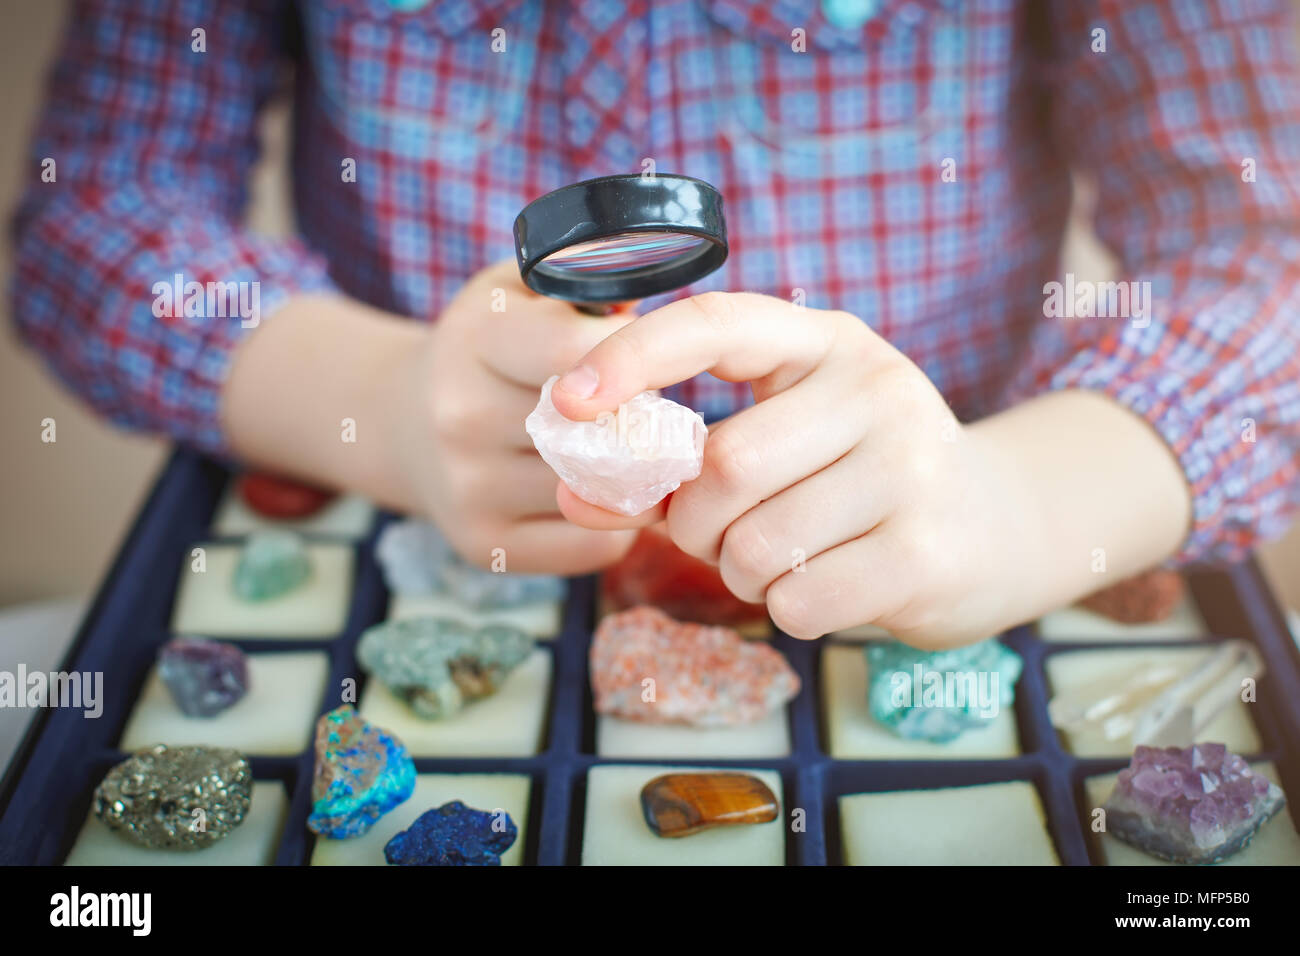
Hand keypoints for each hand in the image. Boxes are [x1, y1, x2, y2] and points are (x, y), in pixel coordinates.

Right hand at [391, 260, 637, 573]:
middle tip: (653, 413)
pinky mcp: (484, 544)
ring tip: (634, 452)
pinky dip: (618, 523)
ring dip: (636, 476)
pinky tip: (608, 495)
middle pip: (592, 429)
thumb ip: (582, 282)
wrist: (402, 423)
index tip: (649, 359)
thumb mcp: (518, 292)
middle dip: (640, 420)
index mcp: (475, 339)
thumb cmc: (487, 348)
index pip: (573, 351)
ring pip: (600, 490)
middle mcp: (460, 416)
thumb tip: (648, 312)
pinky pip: (595, 545)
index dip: (630, 355)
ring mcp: (468, 487)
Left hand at [547, 292, 1190, 646]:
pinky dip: (786, 611)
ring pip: (755, 545)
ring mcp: (909, 467)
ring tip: (781, 562)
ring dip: (741, 574)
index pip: (716, 325)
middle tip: (720, 536)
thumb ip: (681, 465)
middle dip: (697, 523)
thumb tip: (573, 498)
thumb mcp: (785, 442)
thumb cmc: (857, 482)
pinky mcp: (925, 550)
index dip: (632, 359)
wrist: (994, 528)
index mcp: (826, 343)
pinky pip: (798, 600)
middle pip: (724, 466)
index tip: (568, 401)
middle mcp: (875, 389)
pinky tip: (824, 589)